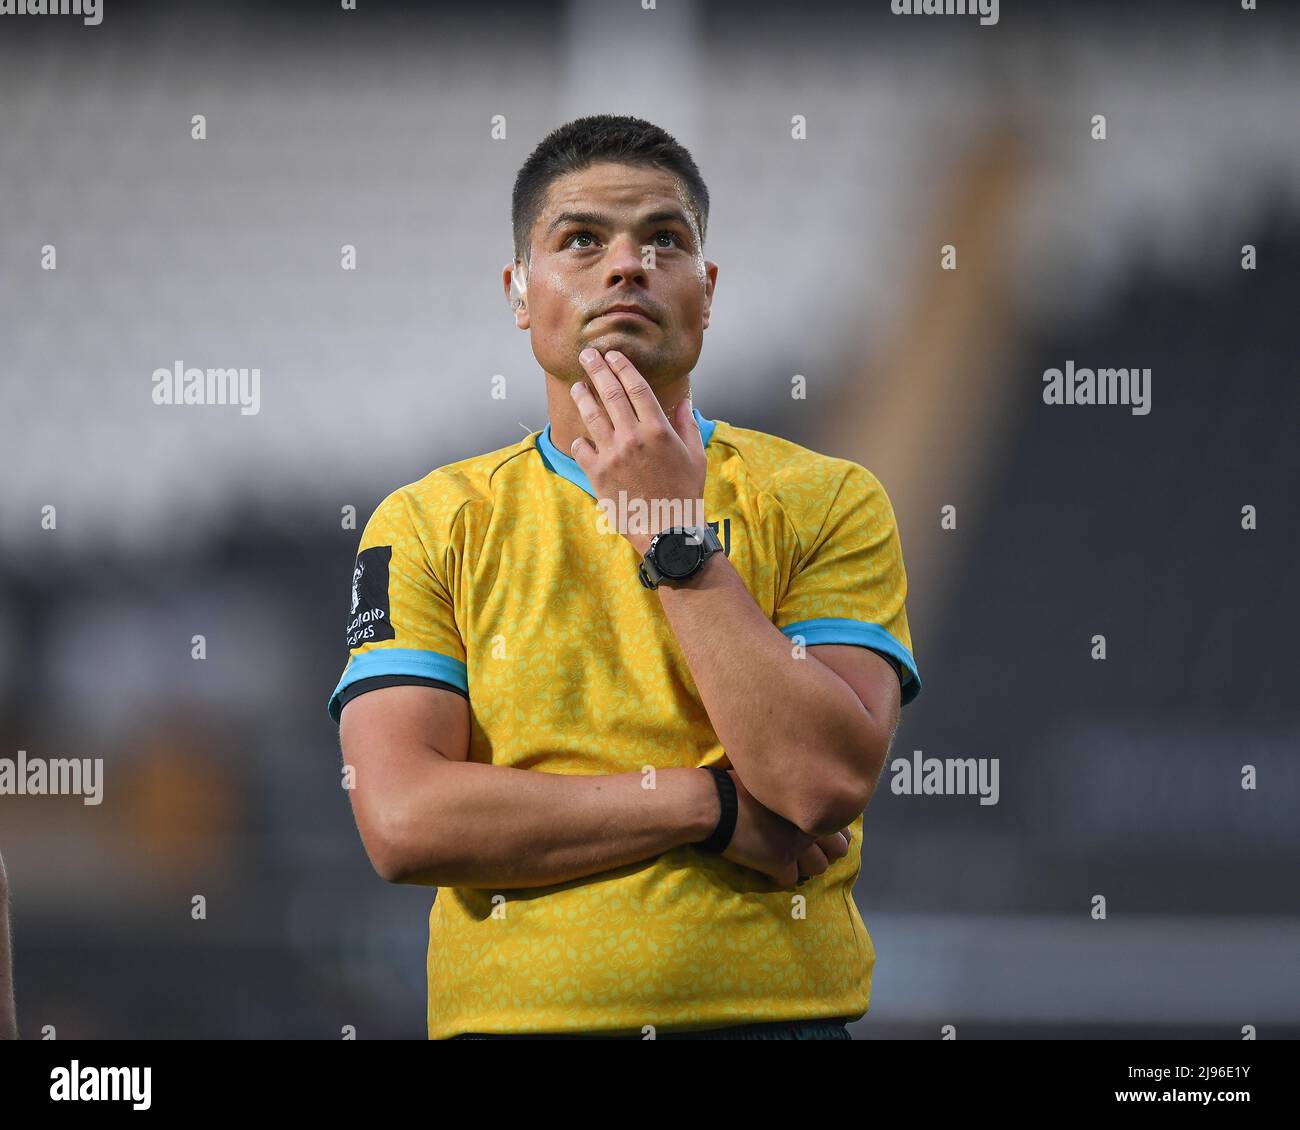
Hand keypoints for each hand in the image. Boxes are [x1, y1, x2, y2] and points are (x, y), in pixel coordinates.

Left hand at [568, 349, 705, 555]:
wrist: (667, 530)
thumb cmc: (685, 493)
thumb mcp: (695, 456)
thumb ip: (687, 425)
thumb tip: (685, 401)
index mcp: (658, 429)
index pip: (636, 387)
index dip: (622, 367)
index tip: (613, 355)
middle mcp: (633, 436)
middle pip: (610, 393)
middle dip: (597, 369)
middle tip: (587, 355)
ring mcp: (612, 454)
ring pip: (591, 416)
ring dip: (582, 397)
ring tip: (577, 386)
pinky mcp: (598, 473)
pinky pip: (582, 448)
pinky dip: (580, 440)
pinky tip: (580, 437)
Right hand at [720, 771, 852, 888]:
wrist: (715, 803)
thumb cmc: (737, 784)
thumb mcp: (772, 781)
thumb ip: (794, 792)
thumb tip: (801, 794)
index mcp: (812, 803)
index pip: (844, 827)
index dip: (832, 834)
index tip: (819, 835)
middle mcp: (810, 824)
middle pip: (839, 851)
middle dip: (825, 852)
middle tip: (806, 849)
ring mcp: (797, 846)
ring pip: (819, 868)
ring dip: (805, 865)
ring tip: (788, 859)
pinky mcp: (779, 863)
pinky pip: (791, 879)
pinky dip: (780, 875)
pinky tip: (768, 866)